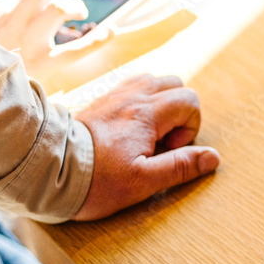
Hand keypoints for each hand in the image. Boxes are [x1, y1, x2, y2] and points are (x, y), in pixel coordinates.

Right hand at [0, 0, 113, 87]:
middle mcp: (13, 21)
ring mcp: (30, 42)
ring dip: (76, 7)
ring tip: (81, 15)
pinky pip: (78, 48)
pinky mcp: (45, 65)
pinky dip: (99, 38)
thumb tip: (35, 1)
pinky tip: (111, 31)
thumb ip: (6, 16)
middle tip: (70, 0)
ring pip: (60, 7)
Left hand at [73, 74, 219, 220]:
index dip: (190, 128)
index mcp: (146, 114)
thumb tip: (213, 157)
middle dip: (179, 113)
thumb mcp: (144, 181)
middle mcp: (131, 97)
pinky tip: (131, 129)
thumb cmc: (96, 181)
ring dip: (161, 105)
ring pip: (153, 81)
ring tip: (149, 135)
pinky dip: (141, 103)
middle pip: (174, 84)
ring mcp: (114, 95)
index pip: (189, 101)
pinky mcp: (101, 101)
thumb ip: (181, 166)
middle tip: (161, 143)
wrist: (49, 170)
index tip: (169, 151)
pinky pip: (132, 87)